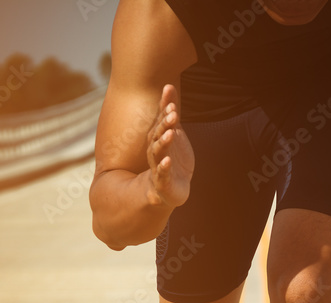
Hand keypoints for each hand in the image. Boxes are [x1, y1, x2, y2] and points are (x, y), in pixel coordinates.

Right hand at [146, 84, 193, 208]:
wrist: (171, 189)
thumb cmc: (173, 159)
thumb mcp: (174, 133)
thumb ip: (171, 113)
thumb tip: (168, 85)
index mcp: (159, 138)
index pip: (161, 120)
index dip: (165, 108)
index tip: (170, 95)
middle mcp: (156, 149)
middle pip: (159, 134)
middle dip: (165, 123)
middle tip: (173, 113)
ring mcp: (159, 165)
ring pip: (158, 152)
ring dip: (163, 142)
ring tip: (171, 133)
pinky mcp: (163, 181)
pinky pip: (162, 173)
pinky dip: (164, 167)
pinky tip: (167, 161)